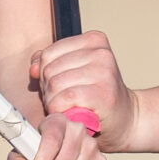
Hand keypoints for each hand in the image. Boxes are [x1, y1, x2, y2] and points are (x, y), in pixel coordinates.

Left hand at [29, 30, 138, 152]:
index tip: (60, 86)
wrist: (125, 120)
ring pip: (54, 84)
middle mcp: (101, 52)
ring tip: (67, 107)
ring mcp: (104, 72)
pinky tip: (70, 114)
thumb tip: (33, 68)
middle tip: (63, 101)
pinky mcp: (103, 93)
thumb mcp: (73, 71)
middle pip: (49, 70)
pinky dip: (60, 110)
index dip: (45, 75)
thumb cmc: (96, 96)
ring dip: (53, 102)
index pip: (48, 54)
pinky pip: (64, 98)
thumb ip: (50, 63)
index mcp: (94, 40)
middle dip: (48, 90)